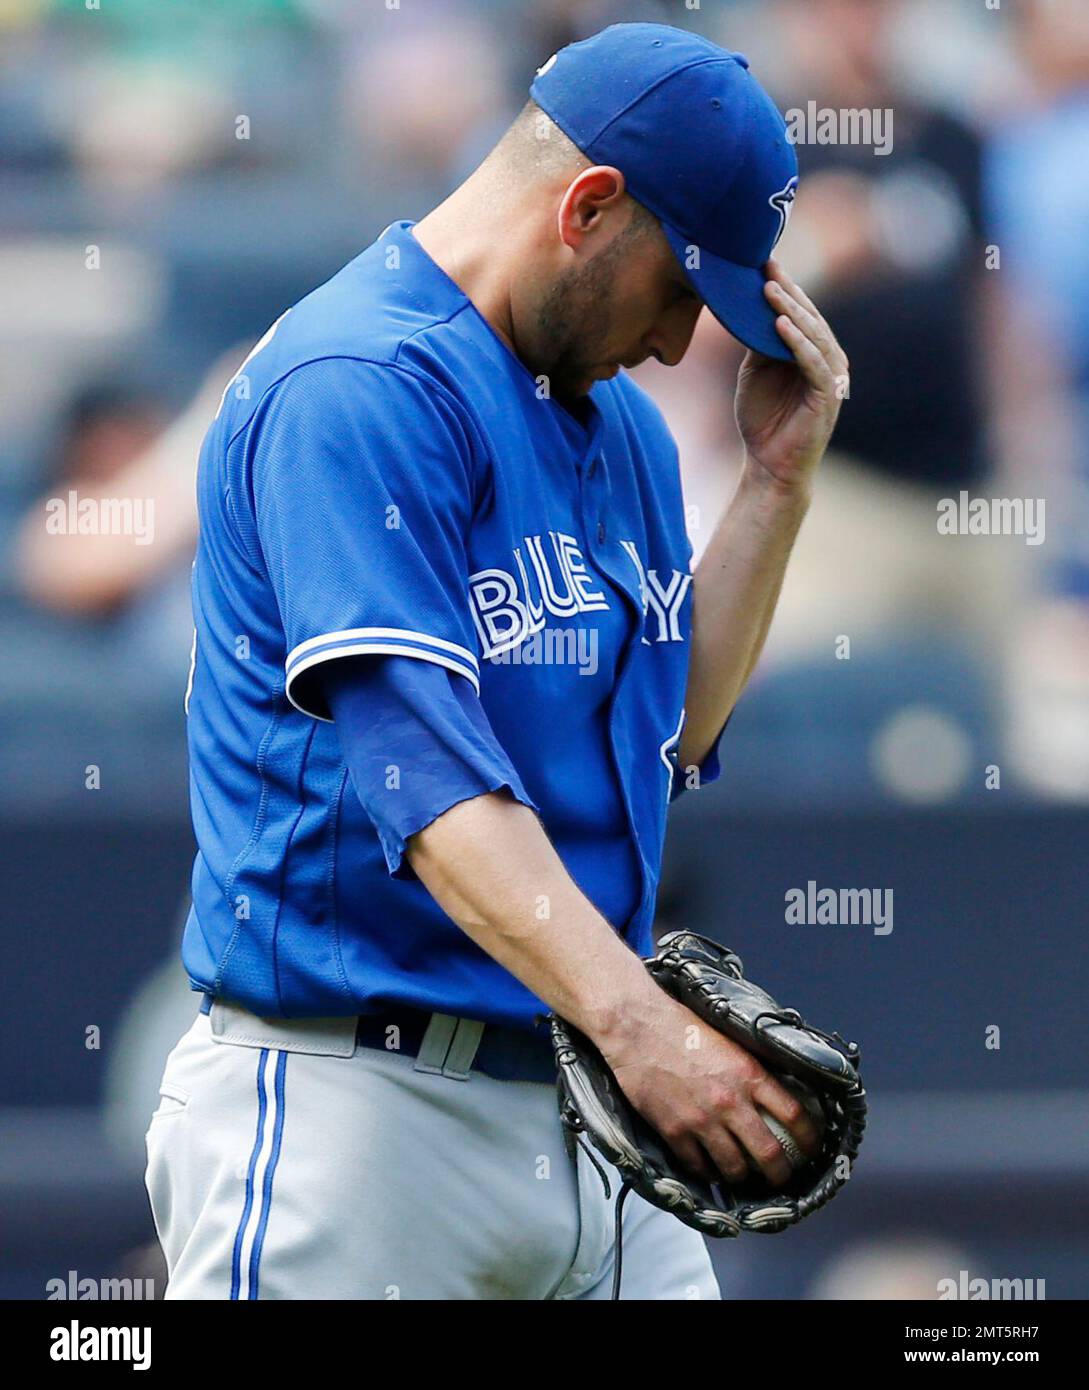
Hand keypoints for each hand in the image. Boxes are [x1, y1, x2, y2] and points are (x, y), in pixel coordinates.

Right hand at [596, 985, 821, 1187]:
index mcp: (749, 1074)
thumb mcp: (729, 1040)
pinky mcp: (674, 1131)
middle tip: (782, 1178)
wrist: (637, 1027)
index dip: (810, 1139)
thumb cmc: (680, 1026)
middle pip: (769, 1153)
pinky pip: (698, 1165)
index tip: (811, 1148)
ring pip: (734, 1167)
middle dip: (781, 1174)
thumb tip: (773, 1089)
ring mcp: (701, 1120)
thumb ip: (752, 1068)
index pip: (795, 1115)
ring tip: (744, 1177)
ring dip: (743, 1177)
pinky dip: (707, 1172)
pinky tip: (710, 1169)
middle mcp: (730, 1101)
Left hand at [734, 259, 848, 492]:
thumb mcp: (755, 372)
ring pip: (812, 335)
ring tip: (769, 289)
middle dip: (787, 291)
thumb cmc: (763, 420)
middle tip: (766, 266)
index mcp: (811, 351)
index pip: (798, 312)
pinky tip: (780, 324)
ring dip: (790, 310)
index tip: (762, 262)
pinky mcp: (827, 394)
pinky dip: (797, 342)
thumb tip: (748, 308)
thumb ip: (757, 342)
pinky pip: (813, 362)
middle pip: (807, 317)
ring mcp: (830, 375)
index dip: (782, 287)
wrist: (770, 464)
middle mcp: (826, 358)